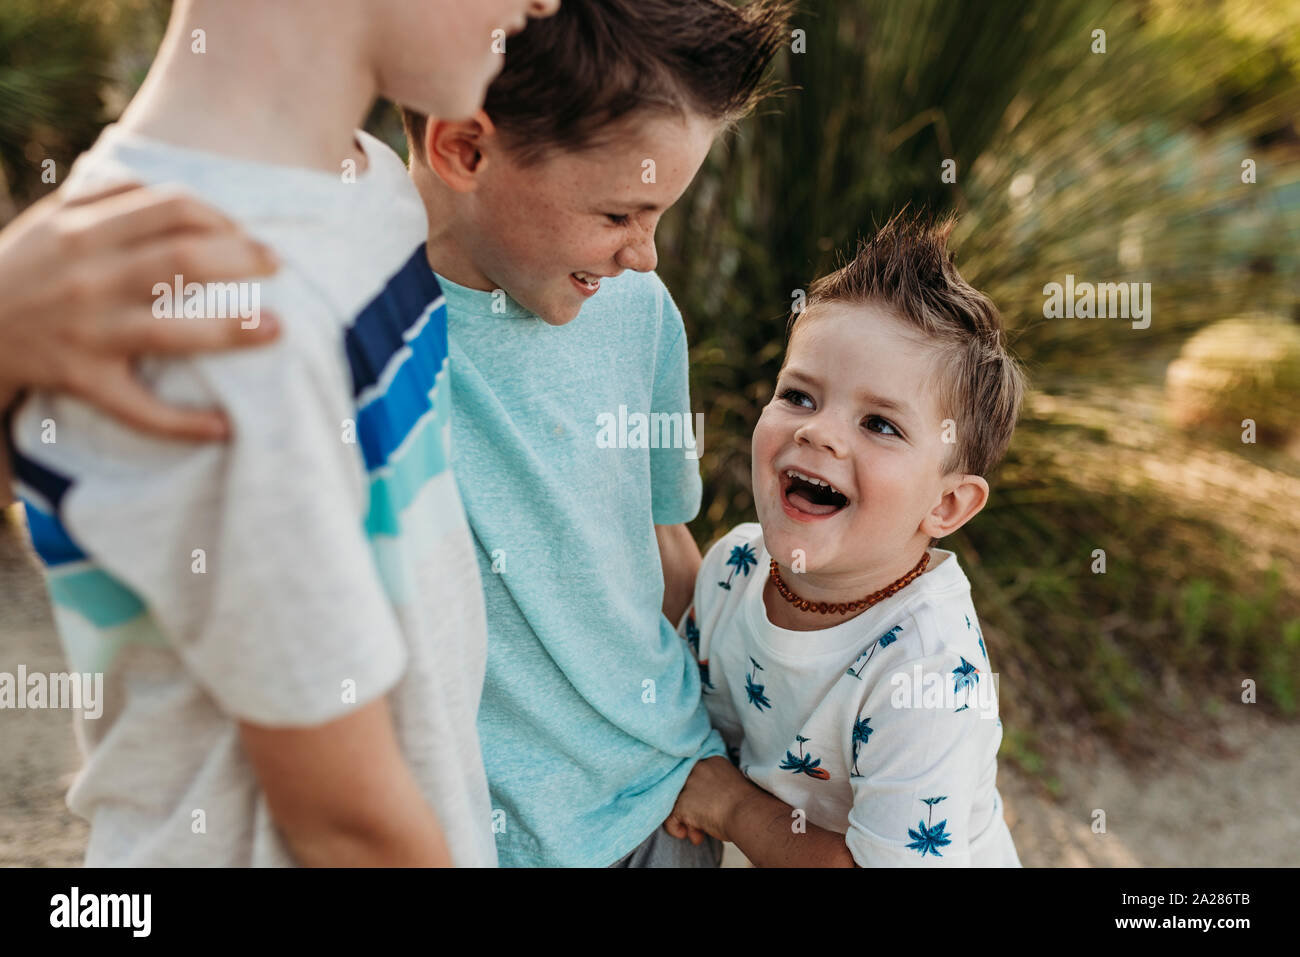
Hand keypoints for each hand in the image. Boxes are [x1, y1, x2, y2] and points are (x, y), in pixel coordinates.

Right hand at [0, 182, 280, 438]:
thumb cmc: (27, 270)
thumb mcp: (52, 221)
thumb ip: (108, 198)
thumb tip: (172, 192)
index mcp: (84, 231)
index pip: (171, 208)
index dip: (222, 218)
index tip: (252, 235)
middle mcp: (88, 278)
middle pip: (181, 261)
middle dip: (241, 261)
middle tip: (278, 267)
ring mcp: (87, 332)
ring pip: (170, 331)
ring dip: (231, 330)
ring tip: (277, 329)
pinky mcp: (83, 380)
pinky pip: (139, 409)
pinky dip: (183, 423)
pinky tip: (224, 427)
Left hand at [663, 755, 750, 843]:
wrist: (747, 813)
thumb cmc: (748, 806)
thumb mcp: (732, 787)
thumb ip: (715, 789)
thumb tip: (703, 809)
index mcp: (712, 762)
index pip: (695, 775)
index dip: (697, 794)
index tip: (705, 806)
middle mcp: (697, 768)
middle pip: (684, 788)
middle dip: (691, 807)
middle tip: (702, 821)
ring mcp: (687, 785)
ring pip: (676, 803)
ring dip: (686, 819)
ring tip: (698, 831)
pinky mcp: (681, 803)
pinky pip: (669, 818)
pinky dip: (675, 829)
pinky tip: (686, 834)